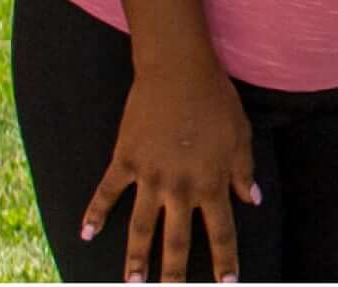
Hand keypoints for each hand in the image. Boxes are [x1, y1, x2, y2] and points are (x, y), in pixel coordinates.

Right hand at [80, 62, 258, 281]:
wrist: (177, 71)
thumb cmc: (216, 100)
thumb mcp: (241, 136)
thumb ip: (243, 172)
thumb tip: (252, 200)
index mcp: (211, 182)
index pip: (221, 230)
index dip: (225, 259)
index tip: (228, 283)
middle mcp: (180, 187)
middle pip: (178, 240)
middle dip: (176, 272)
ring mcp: (149, 176)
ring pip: (141, 227)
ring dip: (136, 258)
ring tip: (132, 283)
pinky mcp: (125, 160)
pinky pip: (107, 192)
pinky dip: (95, 214)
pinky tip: (86, 235)